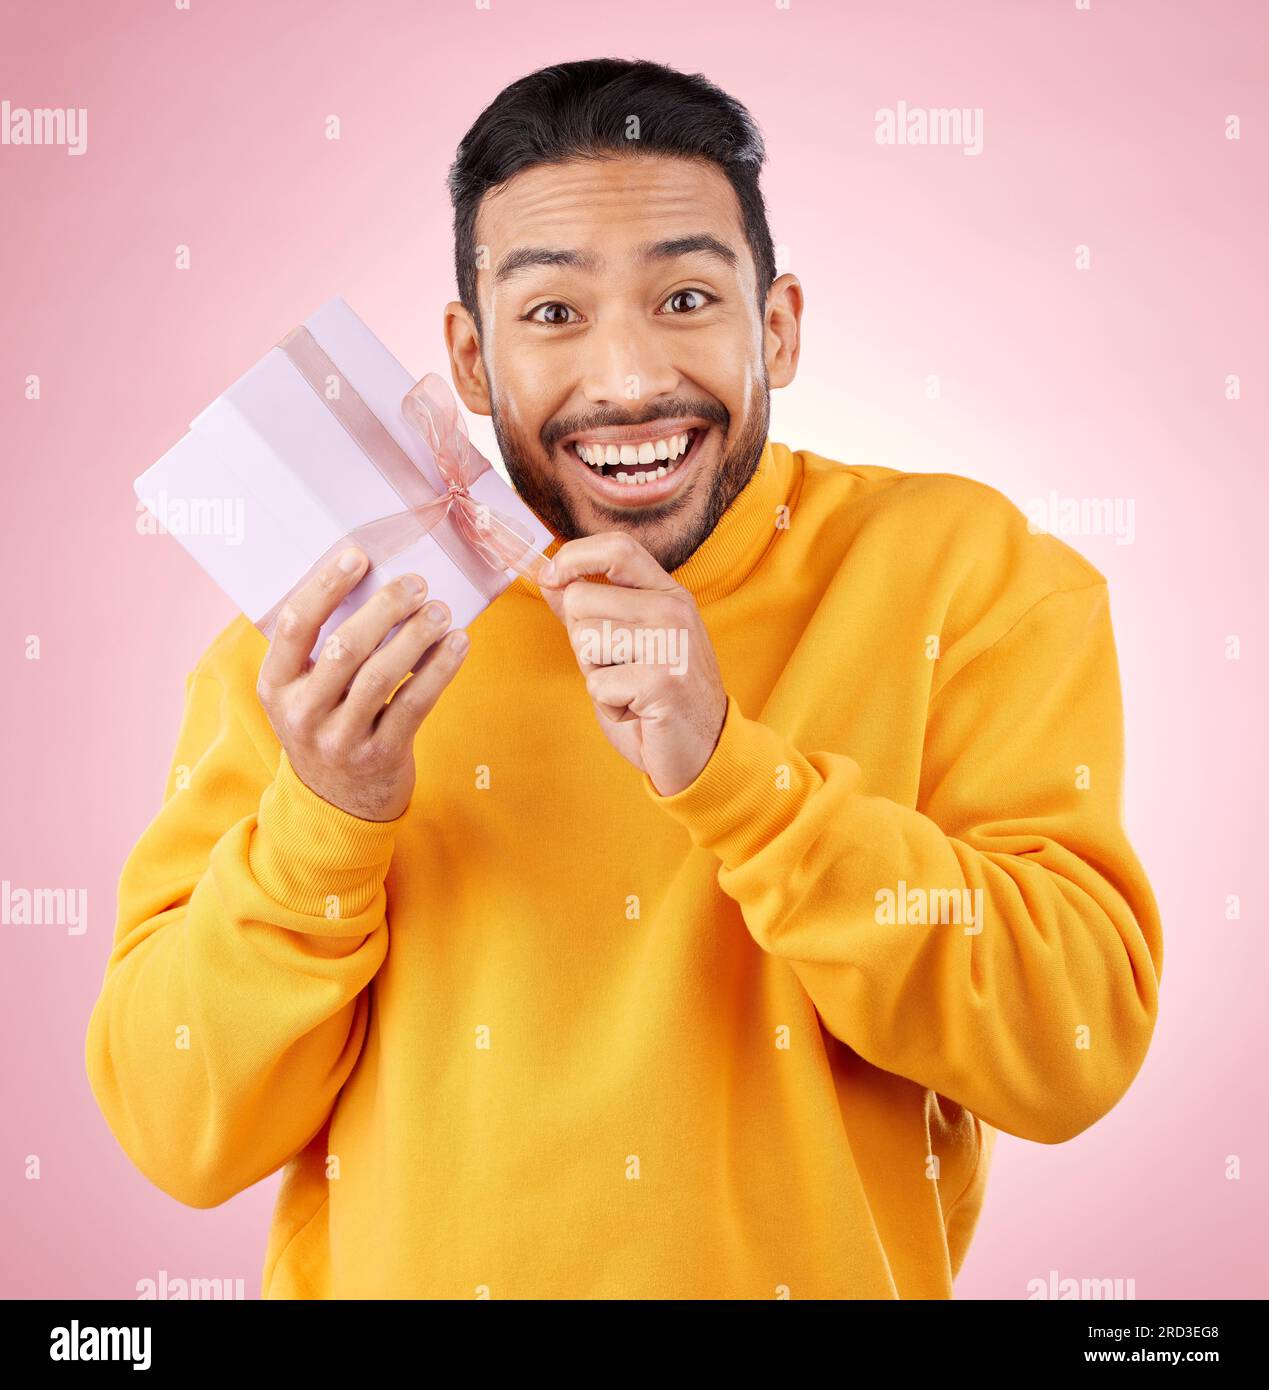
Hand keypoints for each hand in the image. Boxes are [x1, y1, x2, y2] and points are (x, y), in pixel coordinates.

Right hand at [255, 548, 469, 820]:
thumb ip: (323, 646)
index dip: (325, 586)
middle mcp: (301, 713)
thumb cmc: (327, 722)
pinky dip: (439, 670)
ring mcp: (340, 739)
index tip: (357, 555)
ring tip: (441, 611)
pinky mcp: (380, 756)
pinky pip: (414, 705)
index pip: (296, 625)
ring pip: (381, 676)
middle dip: (385, 608)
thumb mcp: (305, 690)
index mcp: (275, 685)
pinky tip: (458, 644)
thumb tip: (375, 578)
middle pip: (345, 648)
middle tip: (416, 583)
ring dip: (417, 636)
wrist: (337, 801)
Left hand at [538, 532, 726, 794]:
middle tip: (616, 667)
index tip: (550, 576)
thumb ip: (593, 611)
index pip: (617, 548)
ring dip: (595, 674)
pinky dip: (608, 704)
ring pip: (584, 640)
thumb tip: (550, 579)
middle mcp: (673, 611)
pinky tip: (637, 710)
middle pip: (580, 598)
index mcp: (668, 594)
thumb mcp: (629, 643)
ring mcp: (669, 644)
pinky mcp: (660, 682)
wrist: (705, 750)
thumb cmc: (659, 697)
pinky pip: (597, 683)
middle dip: (580, 639)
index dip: (574, 556)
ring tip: (629, 689)